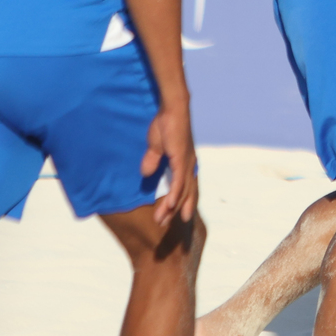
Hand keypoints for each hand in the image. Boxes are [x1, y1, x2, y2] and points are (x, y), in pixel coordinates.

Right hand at [142, 102, 197, 225]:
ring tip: (162, 221)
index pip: (184, 188)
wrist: (172, 110)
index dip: (179, 203)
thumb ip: (152, 161)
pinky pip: (179, 182)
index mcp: (185, 164)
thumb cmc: (165, 125)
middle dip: (175, 211)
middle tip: (165, 225)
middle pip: (185, 194)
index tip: (170, 216)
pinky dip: (175, 195)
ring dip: (171, 207)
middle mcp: (190, 166)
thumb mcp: (156, 147)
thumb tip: (146, 174)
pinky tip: (170, 206)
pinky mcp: (181, 160)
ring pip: (181, 192)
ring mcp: (187, 164)